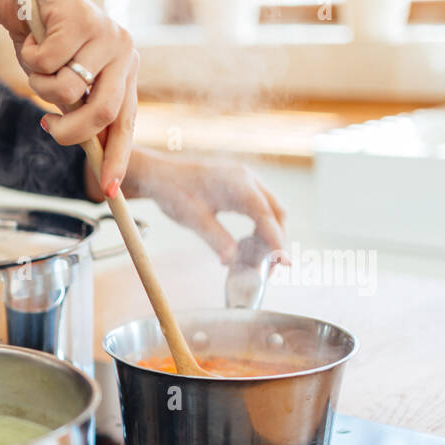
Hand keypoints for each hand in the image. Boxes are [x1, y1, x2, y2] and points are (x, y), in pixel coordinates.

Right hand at [0, 0, 137, 197]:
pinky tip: (33, 39)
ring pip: (66, 91)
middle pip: (102, 113)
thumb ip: (79, 110)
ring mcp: (104, 32)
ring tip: (37, 62)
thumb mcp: (65, 83)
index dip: (117, 158)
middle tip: (47, 127)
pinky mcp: (80, 17)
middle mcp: (123, 51)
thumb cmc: (43, 44)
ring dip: (39, 85)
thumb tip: (92, 151)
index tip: (108, 191)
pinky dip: (30, 58)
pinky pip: (48, 63)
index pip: (126, 123)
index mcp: (124, 70)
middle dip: (69, 131)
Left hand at [106, 150, 287, 263]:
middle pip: (276, 213)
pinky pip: (259, 206)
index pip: (267, 217)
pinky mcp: (240, 185)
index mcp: (240, 185)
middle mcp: (248, 180)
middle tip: (268, 268)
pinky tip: (246, 242)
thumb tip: (232, 261)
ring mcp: (246, 180)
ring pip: (270, 210)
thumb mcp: (195, 220)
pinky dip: (259, 225)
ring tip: (256, 258)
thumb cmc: (175, 193)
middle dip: (275, 241)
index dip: (277, 242)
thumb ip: (217, 239)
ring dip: (268, 234)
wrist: (160, 175)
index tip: (285, 262)